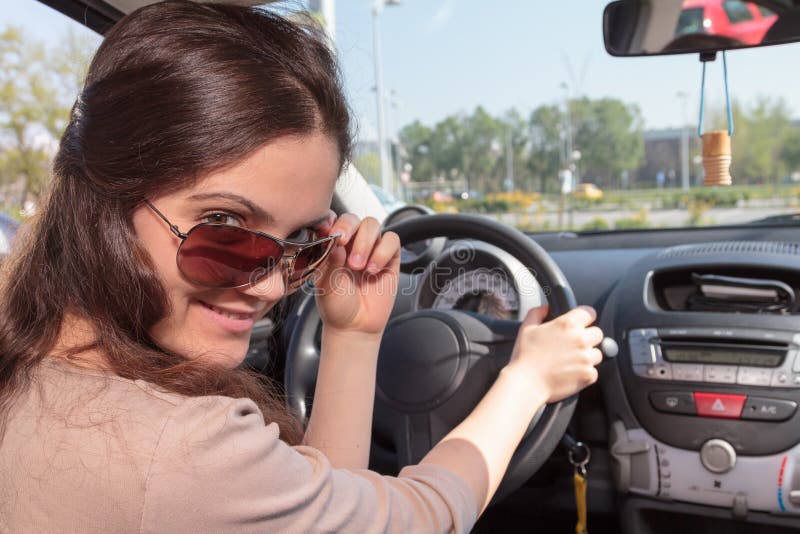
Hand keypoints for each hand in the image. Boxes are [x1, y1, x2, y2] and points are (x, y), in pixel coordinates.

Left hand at [312, 212, 400, 335]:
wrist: (355, 325)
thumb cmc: (336, 304)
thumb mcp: (326, 283)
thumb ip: (331, 261)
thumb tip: (337, 242)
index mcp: (332, 244)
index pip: (333, 220)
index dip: (333, 222)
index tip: (330, 235)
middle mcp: (352, 243)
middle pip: (354, 218)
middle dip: (349, 228)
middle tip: (343, 244)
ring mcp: (371, 249)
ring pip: (373, 225)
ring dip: (365, 243)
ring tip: (359, 267)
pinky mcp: (390, 258)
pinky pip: (392, 240)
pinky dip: (383, 252)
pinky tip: (373, 270)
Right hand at [505, 304, 602, 403]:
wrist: (526, 383)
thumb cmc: (525, 356)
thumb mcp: (526, 328)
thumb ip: (537, 313)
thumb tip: (545, 308)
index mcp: (568, 324)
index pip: (589, 312)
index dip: (584, 318)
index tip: (580, 323)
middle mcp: (581, 339)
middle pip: (597, 333)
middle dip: (587, 337)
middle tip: (572, 345)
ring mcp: (586, 358)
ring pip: (597, 353)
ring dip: (587, 356)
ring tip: (570, 361)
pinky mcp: (588, 375)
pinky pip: (593, 371)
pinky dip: (584, 373)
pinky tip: (570, 373)